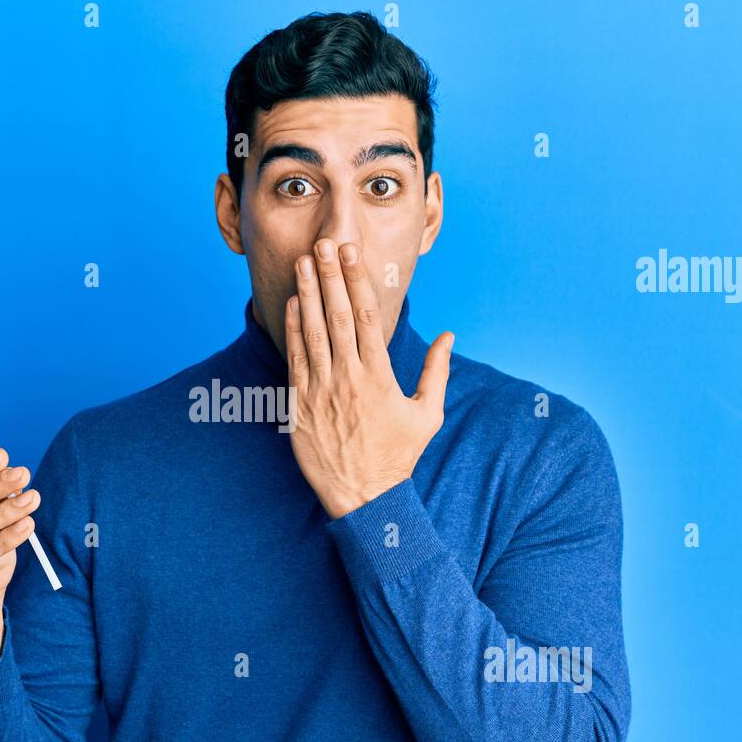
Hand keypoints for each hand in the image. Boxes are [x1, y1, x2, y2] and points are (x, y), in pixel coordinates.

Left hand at [285, 238, 452, 518]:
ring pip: (311, 333)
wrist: (363, 497)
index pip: (365, 317)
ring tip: (303, 263)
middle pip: (336, 316)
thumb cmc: (397, 456)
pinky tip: (292, 305)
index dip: (356, 281)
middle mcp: (348, 378)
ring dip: (307, 295)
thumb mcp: (427, 415)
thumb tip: (449, 335)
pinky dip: (292, 330)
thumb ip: (437, 372)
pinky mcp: (300, 406)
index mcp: (379, 377)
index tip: (351, 255)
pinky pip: (295, 360)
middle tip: (324, 244)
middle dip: (329, 276)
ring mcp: (321, 391)